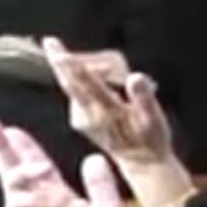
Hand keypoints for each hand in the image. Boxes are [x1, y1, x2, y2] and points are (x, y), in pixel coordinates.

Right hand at [0, 120, 168, 206]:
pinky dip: (22, 196)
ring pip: (13, 183)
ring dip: (17, 166)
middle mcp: (40, 203)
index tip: (12, 128)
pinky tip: (29, 188)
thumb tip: (93, 158)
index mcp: (58, 196)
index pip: (36, 165)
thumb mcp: (108, 206)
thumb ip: (100, 183)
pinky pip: (15, 206)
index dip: (24, 147)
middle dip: (1, 147)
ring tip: (21, 151)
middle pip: (15, 169)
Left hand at [42, 40, 198, 206]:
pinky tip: (102, 84)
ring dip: (84, 73)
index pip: (83, 81)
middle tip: (53, 44)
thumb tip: (136, 78)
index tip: (52, 44)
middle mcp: (88, 114)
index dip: (69, 62)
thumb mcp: (154, 118)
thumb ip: (144, 97)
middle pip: (69, 82)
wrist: (142, 162)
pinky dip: (86, 84)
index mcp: (106, 110)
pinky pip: (77, 94)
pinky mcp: (80, 120)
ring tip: (109, 73)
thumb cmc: (150, 138)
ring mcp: (81, 118)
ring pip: (74, 86)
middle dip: (61, 62)